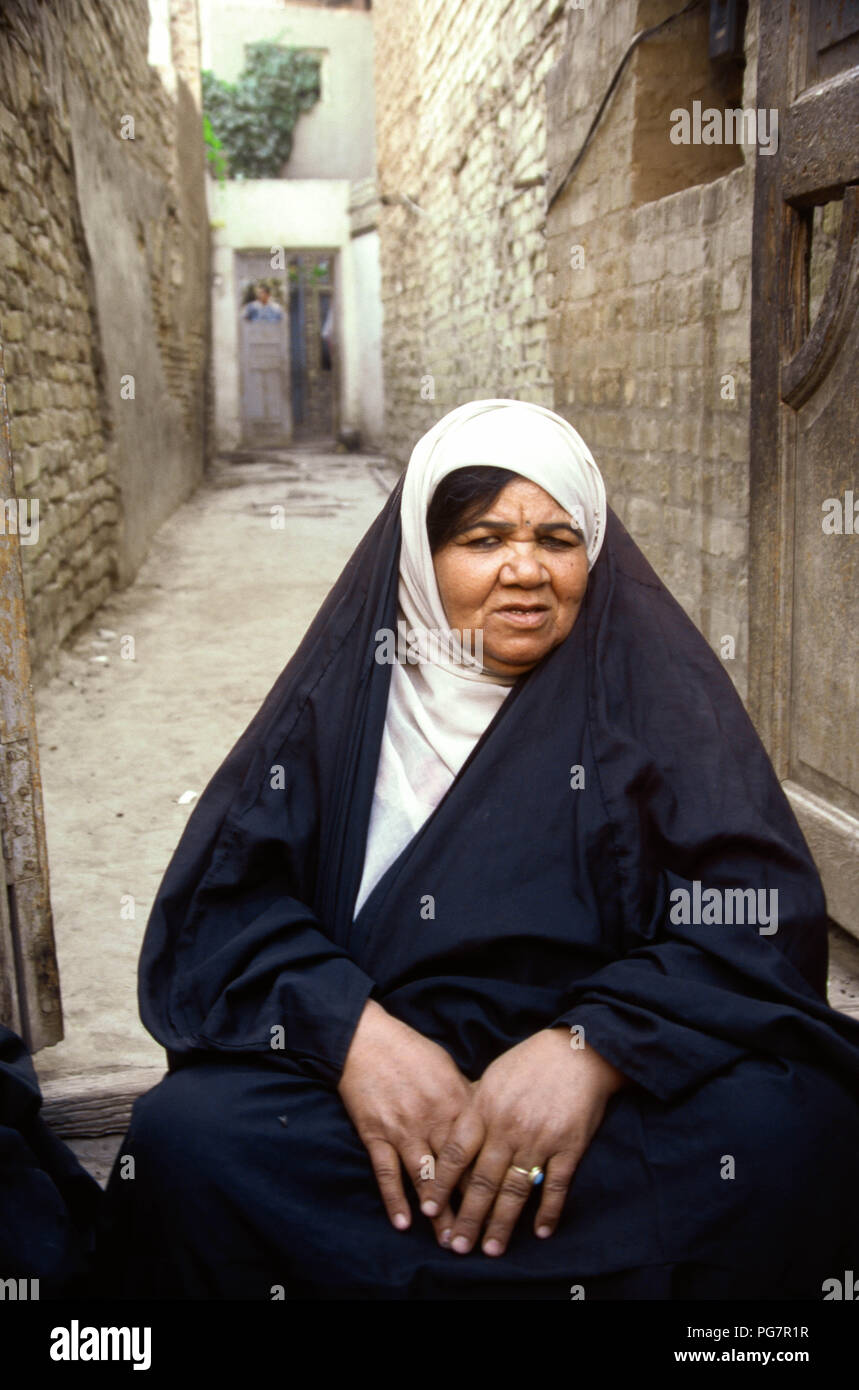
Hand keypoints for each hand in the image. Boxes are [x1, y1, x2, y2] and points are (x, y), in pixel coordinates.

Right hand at [337, 999, 472, 1242]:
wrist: (366, 1040)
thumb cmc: (411, 1051)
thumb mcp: (448, 1068)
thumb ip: (467, 1098)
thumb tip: (488, 1121)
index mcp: (456, 1101)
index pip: (480, 1149)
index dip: (493, 1179)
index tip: (505, 1205)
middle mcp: (433, 1119)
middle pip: (456, 1171)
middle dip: (468, 1206)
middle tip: (479, 1236)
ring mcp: (403, 1129)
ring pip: (424, 1178)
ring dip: (436, 1212)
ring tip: (447, 1241)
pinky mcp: (376, 1134)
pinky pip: (387, 1172)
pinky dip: (394, 1199)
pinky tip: (404, 1223)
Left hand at [419, 1027, 625, 1255]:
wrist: (577, 1052)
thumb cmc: (529, 1062)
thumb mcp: (492, 1077)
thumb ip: (472, 1107)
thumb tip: (450, 1133)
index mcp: (484, 1108)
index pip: (456, 1154)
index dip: (441, 1184)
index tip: (430, 1211)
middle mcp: (507, 1128)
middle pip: (482, 1181)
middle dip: (468, 1217)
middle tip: (457, 1247)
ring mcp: (539, 1139)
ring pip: (515, 1189)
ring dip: (502, 1223)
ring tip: (491, 1249)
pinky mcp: (569, 1146)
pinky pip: (556, 1186)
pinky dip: (548, 1211)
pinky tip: (541, 1231)